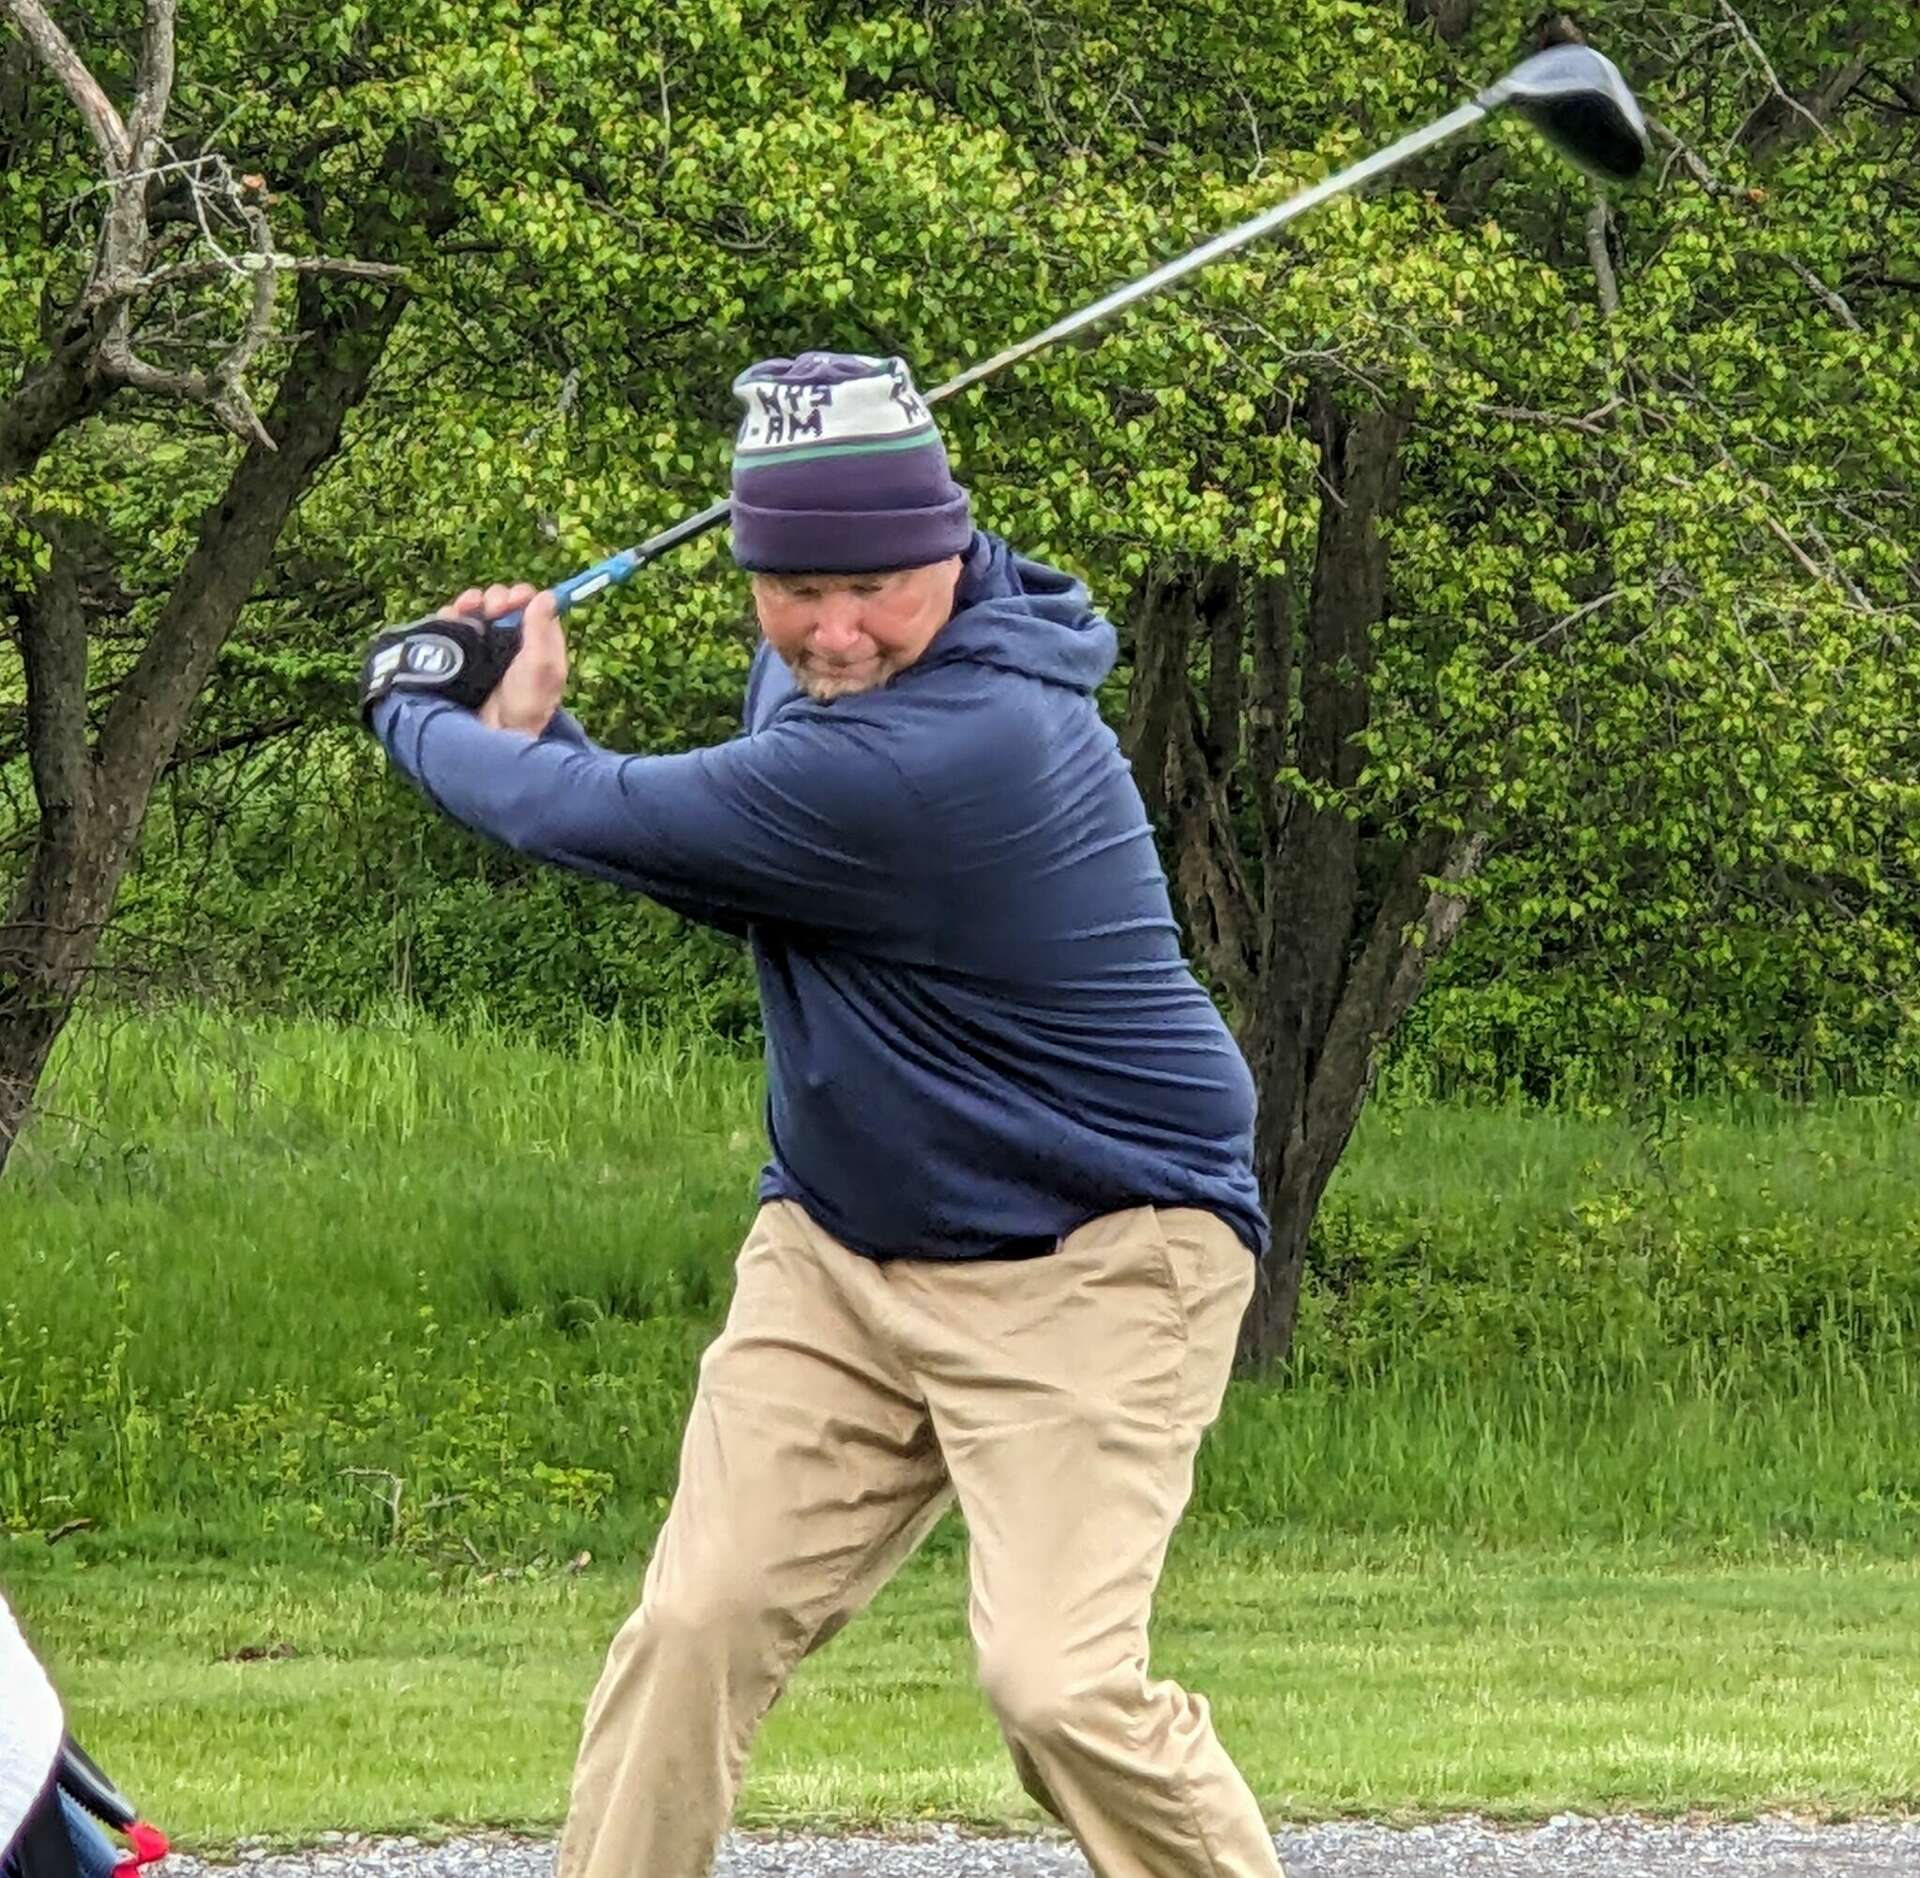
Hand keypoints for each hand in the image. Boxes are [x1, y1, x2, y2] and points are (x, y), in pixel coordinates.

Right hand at [442, 582, 567, 734]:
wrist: (490, 734)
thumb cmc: (524, 704)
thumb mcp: (541, 667)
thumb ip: (543, 630)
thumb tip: (548, 595)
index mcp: (540, 644)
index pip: (534, 607)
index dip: (524, 597)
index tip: (515, 599)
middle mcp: (513, 642)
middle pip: (505, 604)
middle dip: (498, 599)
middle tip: (493, 609)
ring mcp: (485, 647)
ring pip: (479, 610)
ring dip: (473, 601)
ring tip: (469, 607)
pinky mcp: (461, 652)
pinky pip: (455, 623)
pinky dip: (453, 614)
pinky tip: (453, 616)